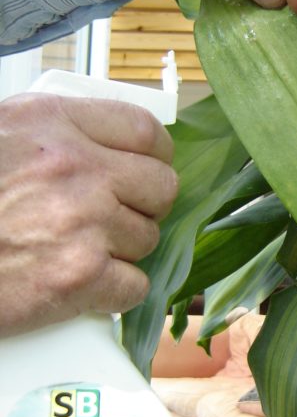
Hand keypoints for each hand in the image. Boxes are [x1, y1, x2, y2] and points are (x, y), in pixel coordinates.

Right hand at [0, 93, 178, 335]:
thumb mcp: (0, 137)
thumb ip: (54, 137)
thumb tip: (109, 151)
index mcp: (51, 124)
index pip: (145, 131)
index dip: (156, 156)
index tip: (150, 169)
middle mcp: (74, 168)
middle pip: (160, 187)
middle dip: (144, 206)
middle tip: (116, 218)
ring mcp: (82, 223)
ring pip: (147, 239)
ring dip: (121, 251)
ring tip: (78, 251)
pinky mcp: (79, 277)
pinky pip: (134, 286)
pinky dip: (113, 292)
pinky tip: (83, 286)